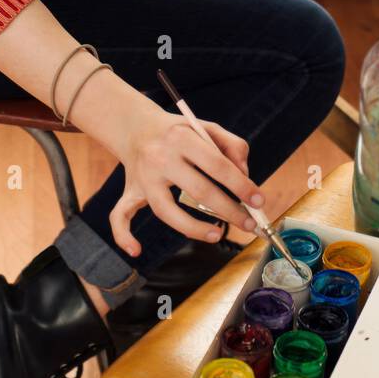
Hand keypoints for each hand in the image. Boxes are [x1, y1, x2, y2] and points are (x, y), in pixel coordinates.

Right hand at [109, 106, 264, 257]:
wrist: (135, 126)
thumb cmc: (178, 131)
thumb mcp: (206, 127)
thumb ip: (232, 145)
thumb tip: (244, 174)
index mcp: (181, 138)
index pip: (217, 165)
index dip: (241, 185)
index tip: (258, 200)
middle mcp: (160, 158)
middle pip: (199, 190)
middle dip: (229, 210)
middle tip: (249, 223)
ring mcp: (143, 178)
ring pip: (166, 211)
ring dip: (194, 228)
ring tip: (217, 235)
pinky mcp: (130, 191)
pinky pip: (120, 217)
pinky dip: (124, 236)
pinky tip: (136, 251)